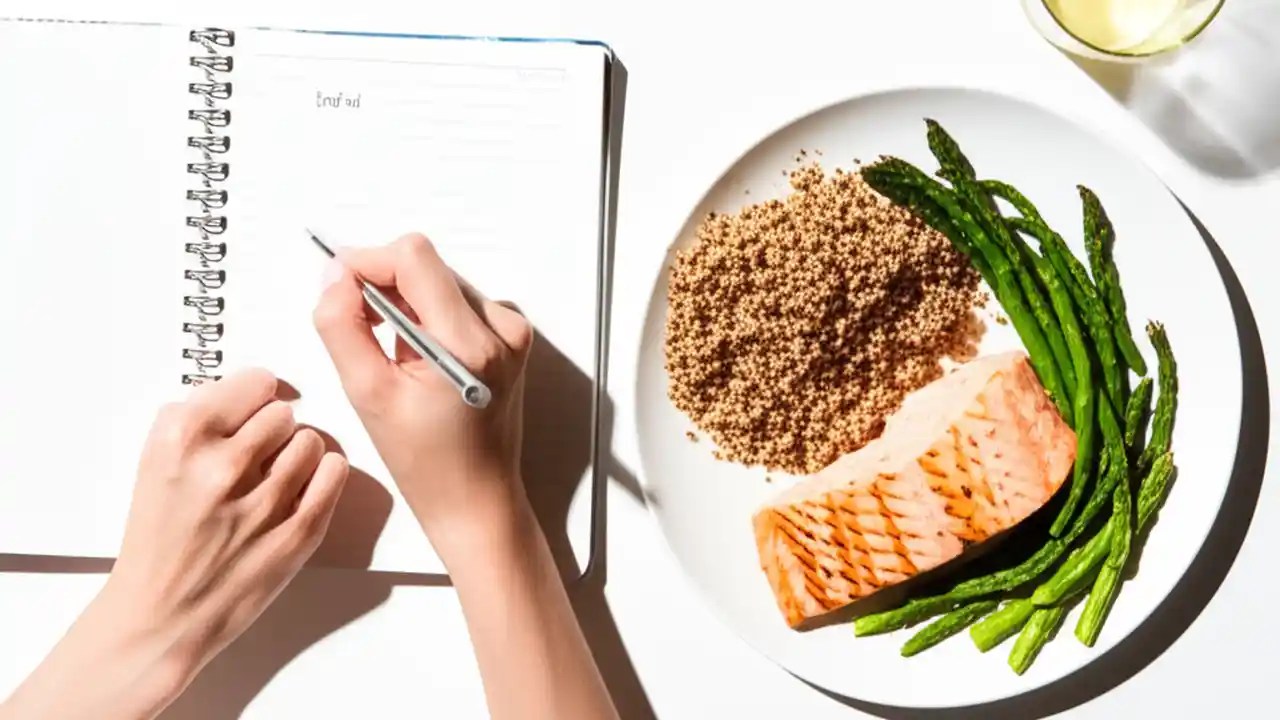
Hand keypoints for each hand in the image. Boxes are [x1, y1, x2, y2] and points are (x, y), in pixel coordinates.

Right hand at [1, 369, 348, 719]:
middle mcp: (222, 466)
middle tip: (258, 451)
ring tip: (276, 474)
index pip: (253, 382)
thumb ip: (198, 419)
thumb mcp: (156, 465)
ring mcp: (264, 500)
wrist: (164, 615)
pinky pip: (334, 471)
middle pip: (283, 411)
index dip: (255, 395)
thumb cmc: (160, 543)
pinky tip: (306, 484)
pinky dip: (325, 473)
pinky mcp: (298, 531)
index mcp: (181, 440)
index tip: (253, 405)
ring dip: (298, 453)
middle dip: (273, 429)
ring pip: (311, 440)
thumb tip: (244, 390)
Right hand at [312, 233, 533, 555]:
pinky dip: (429, 316)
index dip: (367, 263)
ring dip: (407, 304)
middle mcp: (501, 328)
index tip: (340, 289)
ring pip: (439, 280)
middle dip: (385, 287)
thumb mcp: (368, 394)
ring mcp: (511, 330)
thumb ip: (344, 327)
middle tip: (365, 332)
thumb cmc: (427, 463)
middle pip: (426, 265)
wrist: (476, 499)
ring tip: (396, 355)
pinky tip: (420, 357)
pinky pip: (456, 300)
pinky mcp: (510, 335)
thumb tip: (336, 277)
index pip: (413, 258)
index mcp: (469, 345)